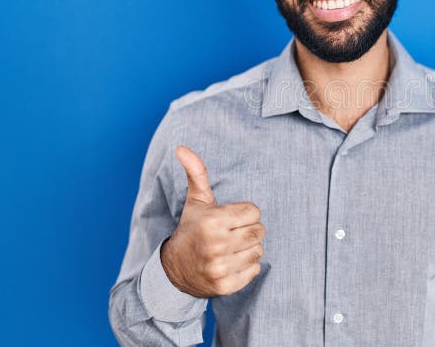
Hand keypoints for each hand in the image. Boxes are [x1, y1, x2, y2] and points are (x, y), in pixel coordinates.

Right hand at [160, 145, 265, 297]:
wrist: (175, 270)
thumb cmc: (192, 229)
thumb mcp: (196, 201)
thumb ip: (196, 172)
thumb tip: (181, 147)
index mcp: (212, 221)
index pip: (254, 212)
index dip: (244, 214)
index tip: (229, 218)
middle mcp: (216, 245)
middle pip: (259, 231)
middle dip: (248, 230)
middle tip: (230, 233)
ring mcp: (220, 267)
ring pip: (259, 250)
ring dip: (248, 248)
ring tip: (229, 248)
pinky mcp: (226, 286)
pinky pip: (255, 270)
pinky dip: (247, 267)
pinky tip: (230, 263)